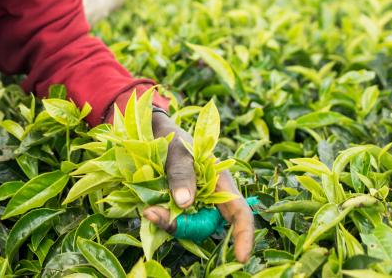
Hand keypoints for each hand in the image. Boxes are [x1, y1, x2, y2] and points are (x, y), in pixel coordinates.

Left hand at [142, 111, 254, 262]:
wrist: (155, 133)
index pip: (240, 213)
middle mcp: (211, 198)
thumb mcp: (178, 151)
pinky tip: (149, 210)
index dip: (244, 236)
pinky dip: (162, 218)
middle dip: (184, 228)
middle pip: (207, 225)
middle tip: (155, 216)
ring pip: (188, 225)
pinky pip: (174, 220)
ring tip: (148, 210)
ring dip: (169, 223)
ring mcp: (194, 203)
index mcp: (221, 183)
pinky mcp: (178, 206)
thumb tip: (184, 203)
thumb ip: (181, 174)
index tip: (240, 257)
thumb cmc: (174, 138)